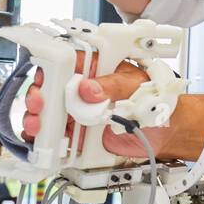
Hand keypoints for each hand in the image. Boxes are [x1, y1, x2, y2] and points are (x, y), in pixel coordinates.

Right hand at [21, 54, 169, 159]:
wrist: (165, 132)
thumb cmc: (153, 100)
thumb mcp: (134, 86)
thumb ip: (112, 86)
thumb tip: (88, 88)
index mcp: (95, 68)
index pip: (65, 62)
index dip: (51, 67)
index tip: (44, 77)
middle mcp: (82, 89)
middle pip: (50, 89)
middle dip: (39, 95)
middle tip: (39, 103)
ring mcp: (78, 112)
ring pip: (49, 114)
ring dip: (38, 119)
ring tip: (37, 125)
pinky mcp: (79, 134)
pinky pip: (57, 137)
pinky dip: (47, 140)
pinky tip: (43, 141)